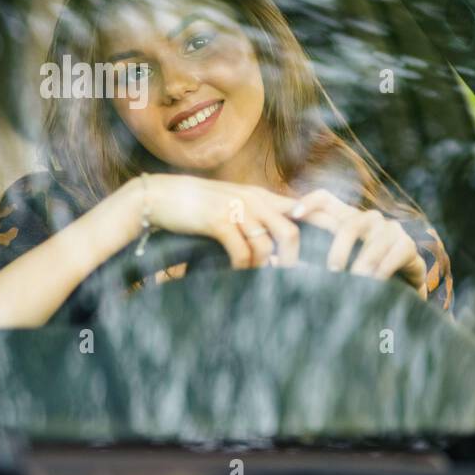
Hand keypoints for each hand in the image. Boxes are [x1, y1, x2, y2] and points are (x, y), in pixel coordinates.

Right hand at [126, 174, 301, 268]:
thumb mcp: (233, 202)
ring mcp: (236, 209)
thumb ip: (257, 215)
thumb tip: (276, 242)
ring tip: (257, 278)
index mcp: (261, 196)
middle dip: (292, 260)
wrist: (158, 195)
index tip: (316, 254)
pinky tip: (236, 273)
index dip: (316, 230)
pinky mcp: (217, 220)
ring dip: (263, 267)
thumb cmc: (196, 204)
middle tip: (285, 277)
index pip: (300, 210)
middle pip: (290, 232)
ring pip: (266, 245)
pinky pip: (241, 252)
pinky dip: (242, 268)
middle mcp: (253, 200)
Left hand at [289, 189, 428, 298]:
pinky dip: (383, 270)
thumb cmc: (358, 277)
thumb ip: (307, 260)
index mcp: (347, 219)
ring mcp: (391, 230)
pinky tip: (375, 284)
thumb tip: (271, 260)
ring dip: (362, 264)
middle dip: (340, 248)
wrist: (399, 291)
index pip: (327, 199)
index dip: (310, 202)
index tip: (293, 216)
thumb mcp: (334, 266)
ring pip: (373, 240)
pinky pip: (394, 254)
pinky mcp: (408, 246)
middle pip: (351, 222)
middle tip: (332, 272)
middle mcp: (369, 219)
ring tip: (355, 283)